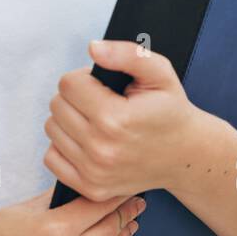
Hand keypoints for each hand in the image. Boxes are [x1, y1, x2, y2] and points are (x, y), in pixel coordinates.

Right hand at [0, 184, 146, 235]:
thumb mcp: (23, 209)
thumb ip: (57, 201)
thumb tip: (83, 191)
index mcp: (54, 231)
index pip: (99, 208)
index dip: (118, 197)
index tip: (129, 190)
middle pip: (108, 233)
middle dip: (125, 217)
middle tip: (136, 207)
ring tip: (125, 230)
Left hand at [43, 39, 200, 201]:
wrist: (185, 154)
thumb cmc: (170, 112)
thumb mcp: (159, 73)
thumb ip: (126, 54)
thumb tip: (93, 48)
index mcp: (115, 118)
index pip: (68, 84)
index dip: (85, 78)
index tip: (103, 86)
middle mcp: (101, 149)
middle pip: (57, 106)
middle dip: (76, 97)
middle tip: (101, 102)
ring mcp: (94, 172)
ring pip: (52, 129)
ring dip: (70, 120)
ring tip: (97, 121)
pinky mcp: (90, 187)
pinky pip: (52, 158)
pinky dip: (65, 147)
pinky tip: (88, 140)